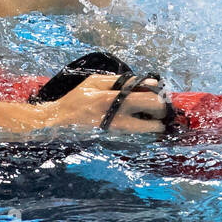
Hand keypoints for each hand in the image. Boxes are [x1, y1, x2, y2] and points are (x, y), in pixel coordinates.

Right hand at [41, 74, 169, 133]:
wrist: (59, 123)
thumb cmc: (77, 99)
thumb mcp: (95, 82)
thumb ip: (119, 81)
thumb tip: (143, 81)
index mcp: (113, 97)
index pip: (146, 92)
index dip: (158, 91)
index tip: (159, 91)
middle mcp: (118, 115)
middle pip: (154, 109)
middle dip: (162, 107)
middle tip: (159, 107)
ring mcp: (119, 131)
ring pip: (151, 129)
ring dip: (156, 123)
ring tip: (152, 119)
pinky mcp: (117, 141)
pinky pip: (139, 138)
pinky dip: (145, 133)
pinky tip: (141, 127)